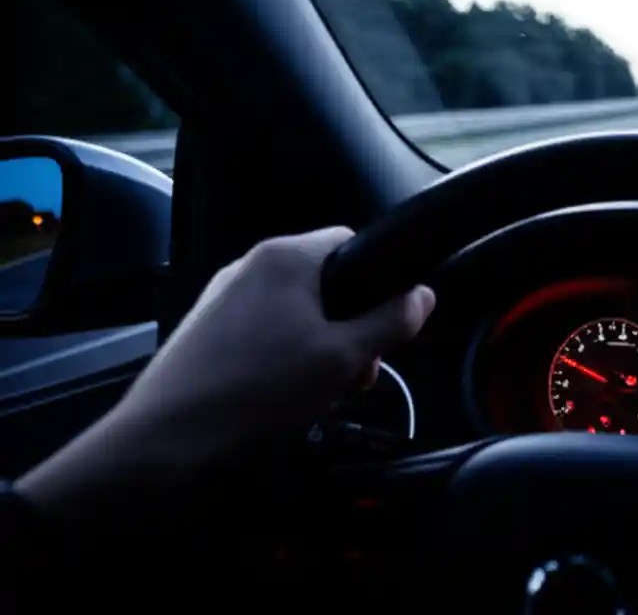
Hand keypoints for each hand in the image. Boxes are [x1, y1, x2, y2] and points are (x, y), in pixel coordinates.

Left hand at [18, 227, 433, 522]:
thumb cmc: (257, 393)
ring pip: (295, 312)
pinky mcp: (205, 334)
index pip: (351, 242)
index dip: (379, 283)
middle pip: (324, 282)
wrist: (165, 444)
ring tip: (320, 393)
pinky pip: (264, 334)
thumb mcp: (343, 360)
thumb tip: (423, 295)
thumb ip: (390, 322)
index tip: (386, 330)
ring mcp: (222, 300)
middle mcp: (249, 267)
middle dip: (351, 326)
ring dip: (320, 348)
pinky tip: (283, 399)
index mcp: (284, 257)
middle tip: (357, 374)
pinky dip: (285, 360)